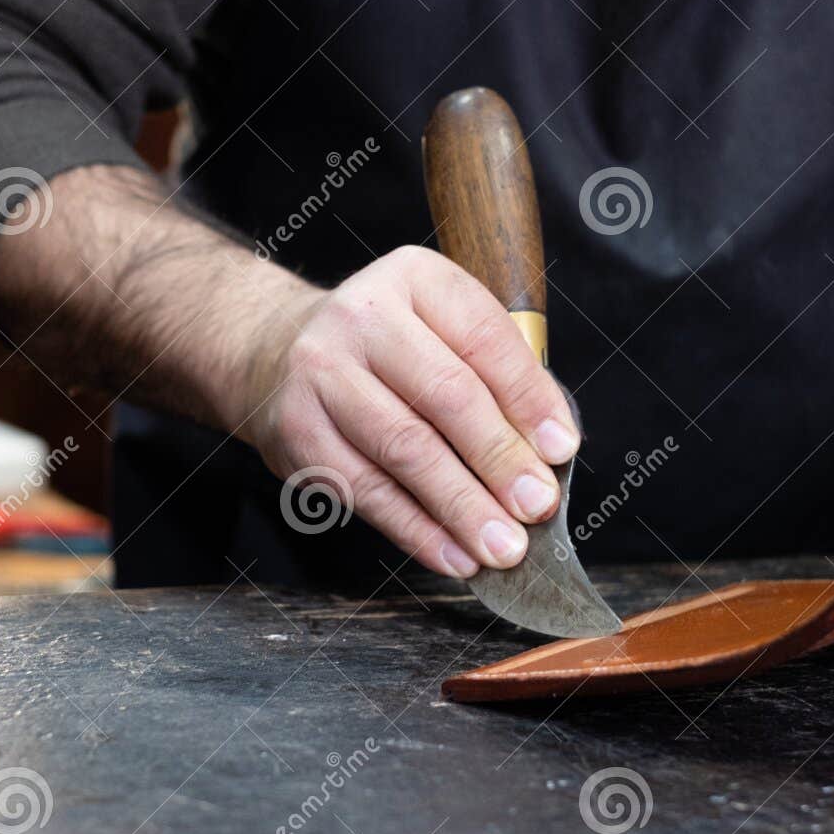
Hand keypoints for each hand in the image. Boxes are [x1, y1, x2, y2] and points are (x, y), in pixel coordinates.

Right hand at [238, 245, 579, 578]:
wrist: (273, 351)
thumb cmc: (385, 349)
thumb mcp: (440, 329)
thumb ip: (496, 376)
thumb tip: (550, 451)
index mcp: (415, 279)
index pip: (484, 338)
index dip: (528, 398)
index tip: (560, 449)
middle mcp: (362, 317)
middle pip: (445, 394)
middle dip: (499, 459)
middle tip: (537, 506)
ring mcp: (321, 373)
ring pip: (405, 449)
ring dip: (461, 506)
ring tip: (502, 545)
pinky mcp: (297, 431)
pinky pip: (367, 491)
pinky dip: (417, 531)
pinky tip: (454, 555)